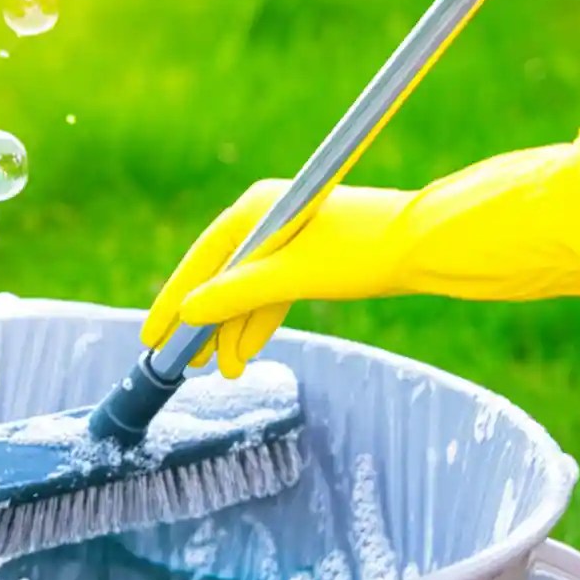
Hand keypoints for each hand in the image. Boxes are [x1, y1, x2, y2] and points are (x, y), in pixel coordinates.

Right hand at [140, 130, 579, 377]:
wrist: (428, 245)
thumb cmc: (361, 253)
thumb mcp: (291, 278)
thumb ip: (236, 296)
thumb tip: (189, 313)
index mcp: (257, 208)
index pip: (201, 259)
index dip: (175, 301)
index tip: (152, 337)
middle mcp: (268, 216)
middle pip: (220, 275)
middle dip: (201, 322)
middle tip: (178, 362)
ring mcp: (290, 236)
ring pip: (247, 289)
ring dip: (233, 329)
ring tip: (218, 371)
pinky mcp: (312, 255)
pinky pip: (272, 291)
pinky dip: (260, 321)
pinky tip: (245, 351)